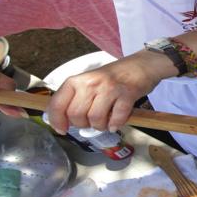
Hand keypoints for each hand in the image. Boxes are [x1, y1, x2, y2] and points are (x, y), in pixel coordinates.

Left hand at [45, 51, 171, 133]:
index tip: (61, 129)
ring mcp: (109, 89)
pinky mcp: (126, 95)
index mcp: (77, 80)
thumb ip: (75, 98)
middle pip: (76, 115)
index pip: (58, 103)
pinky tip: (115, 123)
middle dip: (82, 125)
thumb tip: (65, 120)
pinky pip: (117, 118)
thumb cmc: (112, 78)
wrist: (139, 66)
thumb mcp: (88, 82)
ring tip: (105, 122)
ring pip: (95, 119)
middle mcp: (90, 83)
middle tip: (90, 122)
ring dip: (100, 126)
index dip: (57, 120)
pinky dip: (115, 125)